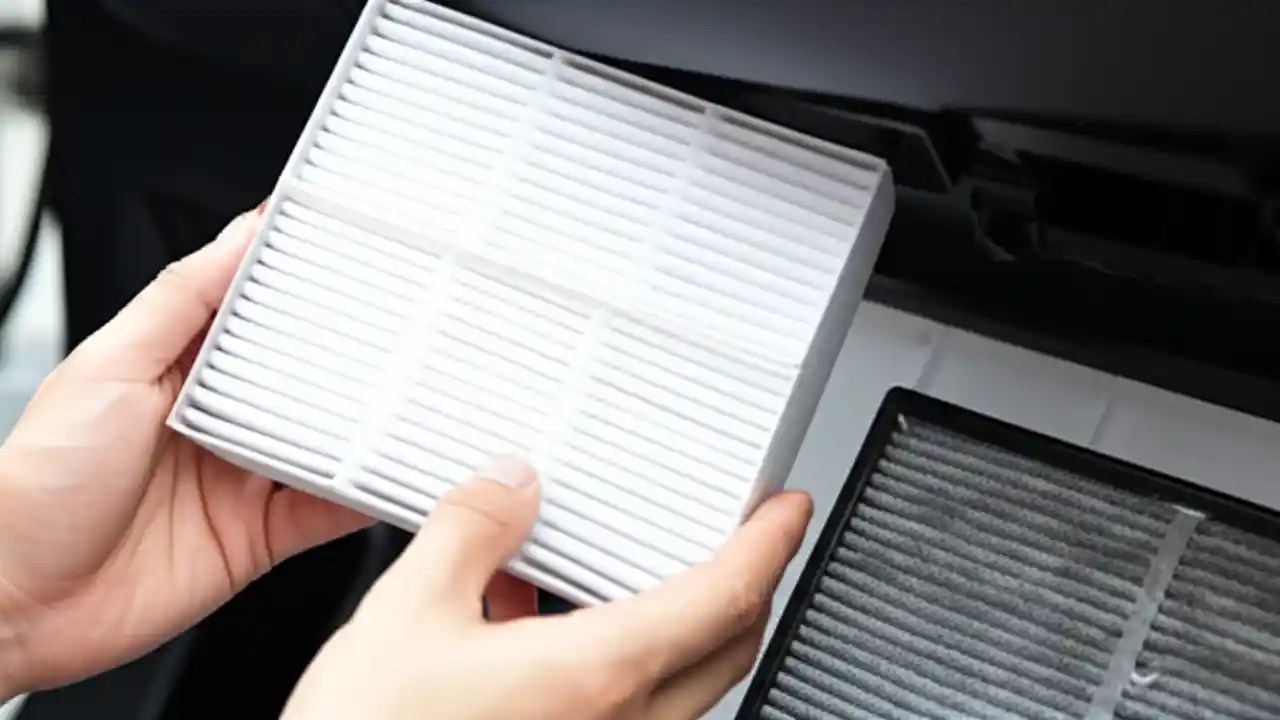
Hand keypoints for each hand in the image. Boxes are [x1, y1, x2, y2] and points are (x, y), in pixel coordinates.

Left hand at [0, 208, 371, 696]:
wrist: (18, 598)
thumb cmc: (40, 481)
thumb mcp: (110, 366)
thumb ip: (180, 301)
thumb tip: (240, 233)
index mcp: (181, 369)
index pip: (260, 317)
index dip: (305, 291)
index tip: (355, 260)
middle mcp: (219, 422)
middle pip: (307, 382)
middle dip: (353, 361)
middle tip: (404, 334)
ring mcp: (244, 480)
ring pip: (327, 445)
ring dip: (366, 430)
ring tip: (413, 402)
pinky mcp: (262, 537)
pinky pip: (330, 513)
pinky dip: (364, 498)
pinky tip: (391, 475)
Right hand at [283, 458, 811, 719]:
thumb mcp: (404, 613)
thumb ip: (471, 530)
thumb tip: (508, 482)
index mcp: (598, 675)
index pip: (726, 595)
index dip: (769, 543)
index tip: (787, 510)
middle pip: (727, 645)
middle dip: (746, 581)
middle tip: (740, 535)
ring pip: (684, 684)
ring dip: (684, 623)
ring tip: (637, 570)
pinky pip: (629, 709)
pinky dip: (620, 658)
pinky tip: (542, 624)